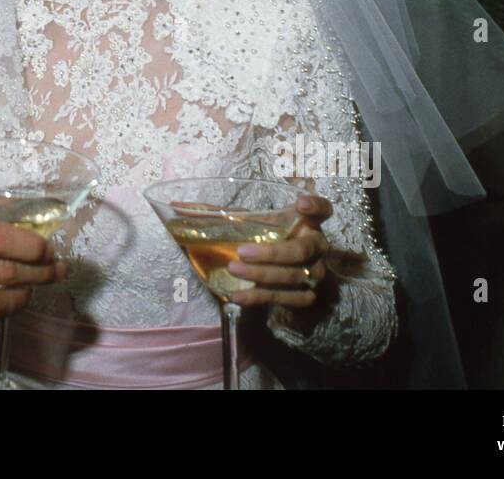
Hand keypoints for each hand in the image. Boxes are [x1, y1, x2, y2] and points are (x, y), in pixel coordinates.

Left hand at [224, 191, 333, 308]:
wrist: (281, 270)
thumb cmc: (268, 238)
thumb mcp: (257, 222)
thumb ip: (230, 213)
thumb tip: (179, 206)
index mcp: (308, 222)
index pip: (324, 209)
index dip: (316, 206)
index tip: (300, 203)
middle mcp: (318, 246)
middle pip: (301, 251)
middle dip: (271, 253)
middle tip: (241, 251)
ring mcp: (316, 273)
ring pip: (294, 277)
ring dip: (262, 275)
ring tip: (234, 270)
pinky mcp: (308, 296)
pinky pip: (287, 299)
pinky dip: (261, 298)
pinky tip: (239, 297)